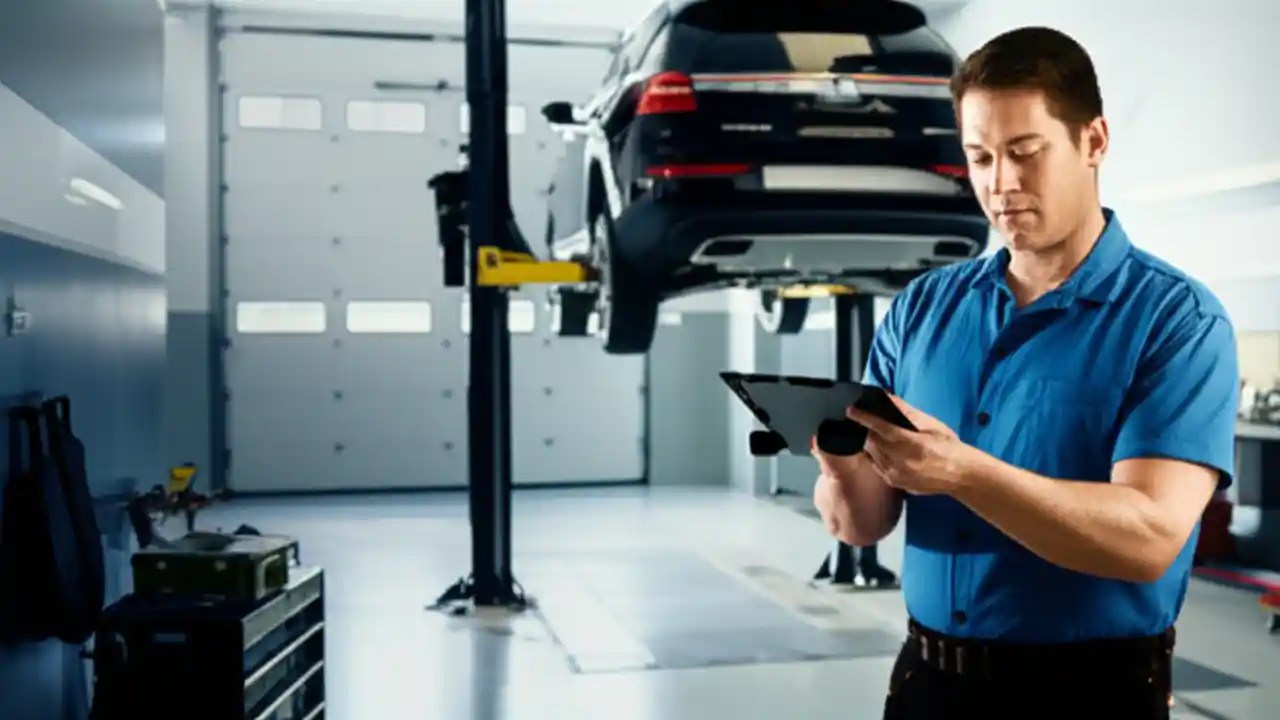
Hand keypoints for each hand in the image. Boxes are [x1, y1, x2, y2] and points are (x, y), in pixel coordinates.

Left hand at [846, 394, 973, 495]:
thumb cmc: (948, 446)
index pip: (879, 427)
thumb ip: (907, 412)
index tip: (851, 410)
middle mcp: (899, 460)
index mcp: (909, 443)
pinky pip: (876, 466)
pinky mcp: (894, 482)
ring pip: (871, 454)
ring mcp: (895, 474)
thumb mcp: (931, 424)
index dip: (863, 417)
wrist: (959, 474)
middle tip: (862, 420)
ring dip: (869, 443)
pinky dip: (874, 456)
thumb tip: (889, 398)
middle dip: (865, 430)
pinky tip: (879, 450)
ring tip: (871, 433)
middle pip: (872, 441)